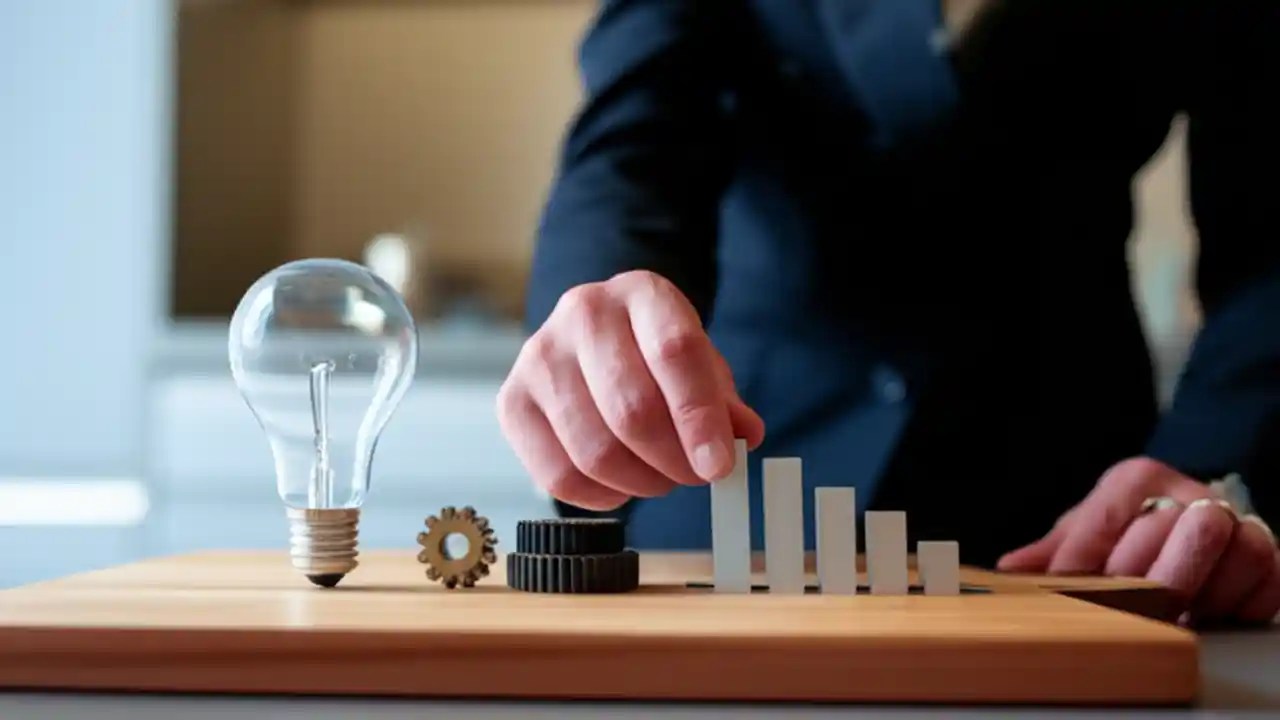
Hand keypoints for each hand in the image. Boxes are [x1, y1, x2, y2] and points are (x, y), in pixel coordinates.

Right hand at [496, 270, 765, 509]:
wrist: (594, 339)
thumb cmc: (654, 354)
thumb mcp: (700, 363)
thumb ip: (723, 401)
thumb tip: (745, 436)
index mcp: (641, 293)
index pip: (674, 353)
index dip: (699, 417)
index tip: (720, 466)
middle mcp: (582, 314)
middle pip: (631, 409)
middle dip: (674, 460)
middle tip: (695, 477)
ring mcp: (539, 356)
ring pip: (594, 450)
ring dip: (641, 483)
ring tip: (661, 479)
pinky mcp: (512, 401)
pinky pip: (558, 475)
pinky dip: (601, 496)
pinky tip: (622, 485)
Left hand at [997, 458, 1279, 626]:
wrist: (1192, 518)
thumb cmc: (1129, 527)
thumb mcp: (1086, 530)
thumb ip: (1051, 549)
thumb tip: (1010, 569)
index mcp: (1137, 478)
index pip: (1108, 517)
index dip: (1084, 559)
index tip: (1069, 592)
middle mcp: (1190, 492)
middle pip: (1171, 531)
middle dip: (1144, 579)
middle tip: (1127, 610)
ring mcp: (1237, 521)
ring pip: (1231, 553)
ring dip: (1197, 593)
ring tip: (1171, 614)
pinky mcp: (1270, 556)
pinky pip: (1265, 583)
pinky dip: (1237, 606)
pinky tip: (1209, 615)